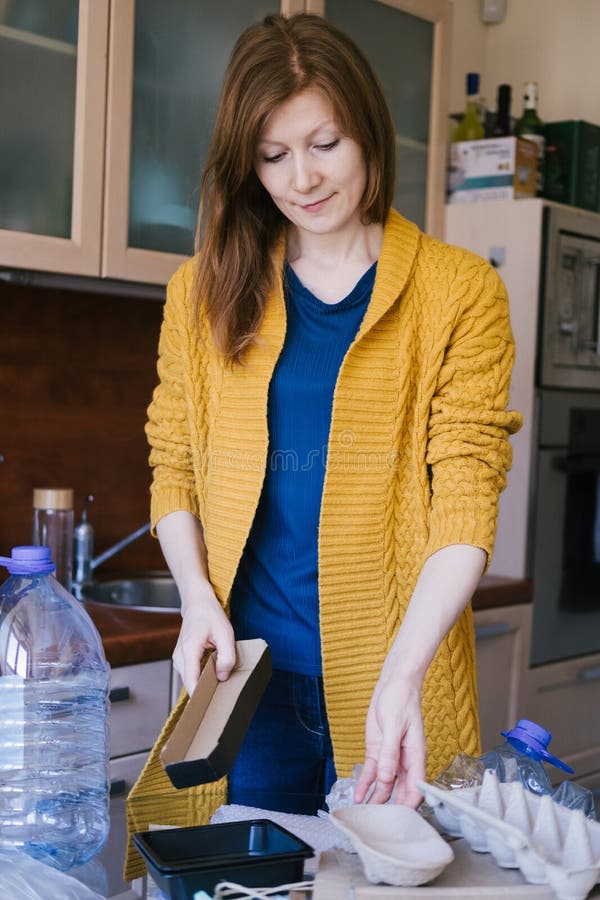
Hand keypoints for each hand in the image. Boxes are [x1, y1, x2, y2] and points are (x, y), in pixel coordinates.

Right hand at [172, 581, 235, 695]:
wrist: (197, 604)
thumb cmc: (210, 616)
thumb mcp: (225, 633)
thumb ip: (226, 656)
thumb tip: (222, 677)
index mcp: (189, 649)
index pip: (191, 681)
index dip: (199, 696)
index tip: (209, 707)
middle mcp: (179, 656)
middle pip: (190, 683)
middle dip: (204, 692)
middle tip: (220, 699)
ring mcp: (178, 658)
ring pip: (190, 680)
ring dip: (203, 684)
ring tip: (218, 686)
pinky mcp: (181, 659)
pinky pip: (190, 674)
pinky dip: (200, 677)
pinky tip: (212, 676)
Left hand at [354, 663, 425, 807]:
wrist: (393, 684)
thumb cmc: (400, 699)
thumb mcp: (394, 725)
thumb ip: (390, 753)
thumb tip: (386, 778)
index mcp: (416, 755)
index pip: (416, 788)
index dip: (409, 805)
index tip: (398, 820)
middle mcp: (404, 761)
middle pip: (400, 791)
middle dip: (390, 807)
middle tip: (377, 822)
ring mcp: (391, 757)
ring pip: (385, 785)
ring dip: (375, 799)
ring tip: (364, 814)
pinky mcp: (378, 752)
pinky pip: (372, 773)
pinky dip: (366, 784)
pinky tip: (358, 795)